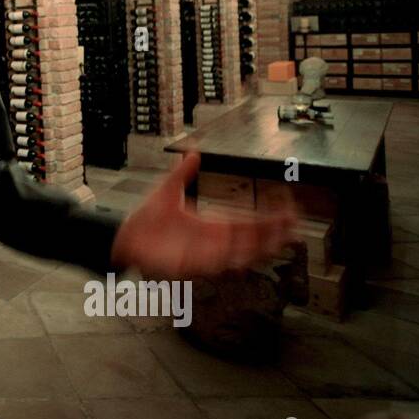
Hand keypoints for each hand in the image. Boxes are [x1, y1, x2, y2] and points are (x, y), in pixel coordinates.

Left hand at [110, 151, 295, 278]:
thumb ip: (182, 173)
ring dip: (258, 250)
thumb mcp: (168, 190)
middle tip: (294, 227)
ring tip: (278, 241)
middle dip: (273, 236)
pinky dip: (227, 261)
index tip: (290, 212)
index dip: (270, 220)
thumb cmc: (147, 218)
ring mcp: (202, 256)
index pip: (249, 224)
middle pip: (251, 242)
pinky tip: (243, 255)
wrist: (123, 234)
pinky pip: (212, 266)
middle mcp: (213, 244)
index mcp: (212, 226)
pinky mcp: (188, 265)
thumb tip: (194, 152)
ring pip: (238, 257)